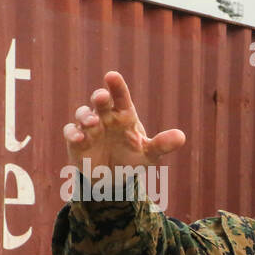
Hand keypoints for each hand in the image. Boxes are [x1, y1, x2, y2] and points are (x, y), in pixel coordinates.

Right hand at [63, 71, 184, 170]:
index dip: (116, 86)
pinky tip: (79, 138)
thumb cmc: (132, 158)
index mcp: (124, 116)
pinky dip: (73, 133)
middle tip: (102, 97)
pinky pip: (71, 132)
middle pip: (100, 102)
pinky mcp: (76, 141)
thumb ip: (162, 145)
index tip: (112, 76)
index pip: (121, 97)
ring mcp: (89, 128)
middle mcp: (105, 117)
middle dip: (100, 98)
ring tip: (94, 124)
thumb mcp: (149, 154)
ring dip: (86, 117)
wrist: (114, 178)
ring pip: (83, 114)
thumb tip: (182, 137)